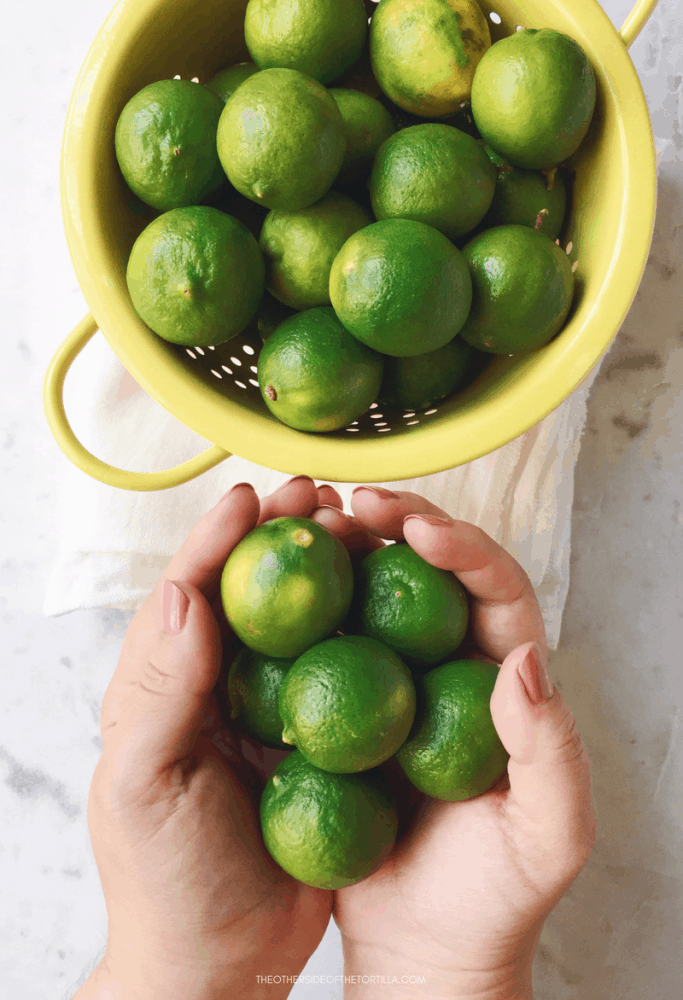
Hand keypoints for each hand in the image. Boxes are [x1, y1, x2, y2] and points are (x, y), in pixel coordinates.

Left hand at [77, 476, 342, 999]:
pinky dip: (364, 630)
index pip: (188, 593)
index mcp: (163, 687)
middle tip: (320, 495)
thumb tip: (182, 594)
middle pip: (249, 592)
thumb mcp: (143, 788)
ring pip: (299, 622)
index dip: (217, 540)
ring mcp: (268, 711)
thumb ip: (160, 692)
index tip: (254, 496)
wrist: (222, 963)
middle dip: (280, 536)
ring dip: (329, 572)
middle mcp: (215, 686)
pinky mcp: (315, 741)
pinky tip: (396, 603)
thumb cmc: (165, 882)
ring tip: (362, 528)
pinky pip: (341, 672)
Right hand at [314, 488, 595, 999]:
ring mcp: (393, 684)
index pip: (493, 587)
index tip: (415, 528)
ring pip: (370, 597)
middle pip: (427, 572)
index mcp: (504, 677)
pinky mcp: (344, 708)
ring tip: (305, 524)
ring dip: (342, 554)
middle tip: (350, 503)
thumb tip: (521, 662)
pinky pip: (321, 647)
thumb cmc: (497, 897)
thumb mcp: (548, 835)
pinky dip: (298, 614)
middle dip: (395, 523)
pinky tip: (267, 598)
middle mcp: (449, 666)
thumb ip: (551, 752)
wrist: (425, 948)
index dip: (460, 546)